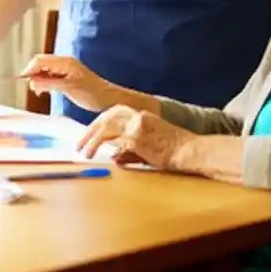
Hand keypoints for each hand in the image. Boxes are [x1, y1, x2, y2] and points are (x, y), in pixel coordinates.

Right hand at [18, 54, 116, 112]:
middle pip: (40, 63)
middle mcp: (63, 62)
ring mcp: (64, 69)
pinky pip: (48, 75)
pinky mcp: (65, 76)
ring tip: (37, 91)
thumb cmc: (92, 94)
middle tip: (31, 87)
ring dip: (37, 78)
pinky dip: (43, 81)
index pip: (40, 61)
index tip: (21, 80)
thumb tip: (32, 82)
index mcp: (65, 62)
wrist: (108, 99)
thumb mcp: (69, 88)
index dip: (29, 69)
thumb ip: (49, 84)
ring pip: (43, 69)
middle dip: (32, 73)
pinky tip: (42, 90)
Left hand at [77, 105, 195, 168]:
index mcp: (142, 115)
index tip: (88, 134)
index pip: (113, 113)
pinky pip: (112, 139)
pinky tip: (92, 153)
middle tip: (79, 144)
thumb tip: (114, 158)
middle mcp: (138, 116)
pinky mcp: (137, 136)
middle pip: (106, 117)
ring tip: (83, 152)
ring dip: (91, 139)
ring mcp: (137, 124)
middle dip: (90, 130)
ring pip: (105, 126)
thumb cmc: (174, 152)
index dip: (98, 123)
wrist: (191, 151)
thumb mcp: (148, 149)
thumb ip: (130, 151)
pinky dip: (99, 145)